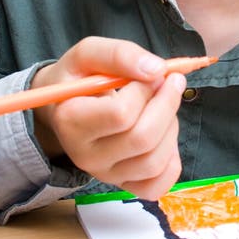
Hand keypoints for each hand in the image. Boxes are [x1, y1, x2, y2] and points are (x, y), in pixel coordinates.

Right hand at [31, 36, 185, 198]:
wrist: (66, 107)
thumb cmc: (78, 78)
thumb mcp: (88, 53)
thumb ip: (119, 54)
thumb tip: (156, 70)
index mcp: (71, 121)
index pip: (121, 114)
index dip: (145, 88)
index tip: (152, 72)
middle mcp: (85, 156)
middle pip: (142, 139)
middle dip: (168, 103)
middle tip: (172, 81)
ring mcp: (105, 174)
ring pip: (155, 161)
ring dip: (171, 125)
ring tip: (163, 104)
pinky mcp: (123, 185)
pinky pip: (159, 184)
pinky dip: (173, 159)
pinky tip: (164, 133)